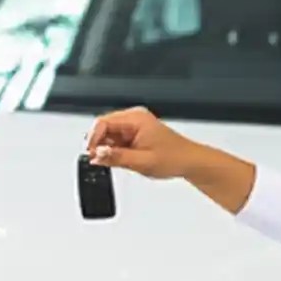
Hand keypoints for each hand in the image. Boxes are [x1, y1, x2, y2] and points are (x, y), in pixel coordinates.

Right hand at [85, 106, 199, 179]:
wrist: (189, 161)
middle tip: (100, 160)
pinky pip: (116, 140)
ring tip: (119, 161)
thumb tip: (97, 155)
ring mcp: (134, 125)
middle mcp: (134, 118)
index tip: (90, 153)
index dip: (93, 138)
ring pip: (108, 135)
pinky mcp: (135, 133)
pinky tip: (123, 159)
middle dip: (99, 145)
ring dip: (108, 149)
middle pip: (103, 128)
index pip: (103, 122)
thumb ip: (116, 157)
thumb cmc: (174, 157)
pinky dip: (115, 151)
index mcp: (136, 118)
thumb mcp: (142, 162)